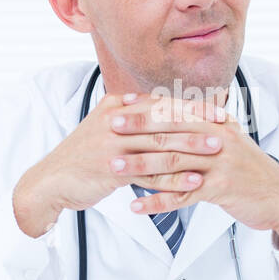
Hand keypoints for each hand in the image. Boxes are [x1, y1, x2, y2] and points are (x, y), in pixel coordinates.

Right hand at [12, 91, 225, 237]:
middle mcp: (115, 120)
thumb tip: (148, 98)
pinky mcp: (112, 170)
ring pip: (161, 145)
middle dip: (198, 124)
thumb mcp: (103, 125)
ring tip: (218, 151)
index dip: (191, 107)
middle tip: (226, 127)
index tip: (218, 112)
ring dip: (192, 148)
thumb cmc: (82, 155)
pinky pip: (150, 174)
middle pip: (165, 120)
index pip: (162, 103)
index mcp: (117, 106)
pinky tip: (196, 180)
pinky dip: (175, 177)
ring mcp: (113, 145)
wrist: (52, 181)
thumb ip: (127, 113)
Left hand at [109, 95, 278, 253]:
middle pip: (171, 131)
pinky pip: (183, 194)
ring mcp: (220, 163)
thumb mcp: (229, 142)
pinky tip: (136, 205)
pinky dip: (157, 201)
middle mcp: (219, 138)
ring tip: (113, 166)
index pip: (175, 111)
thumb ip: (205, 128)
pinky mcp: (221, 189)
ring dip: (140, 164)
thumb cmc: (249, 172)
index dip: (146, 108)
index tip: (119, 106)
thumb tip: (177, 116)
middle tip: (107, 129)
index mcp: (217, 124)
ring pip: (173, 162)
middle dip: (136, 129)